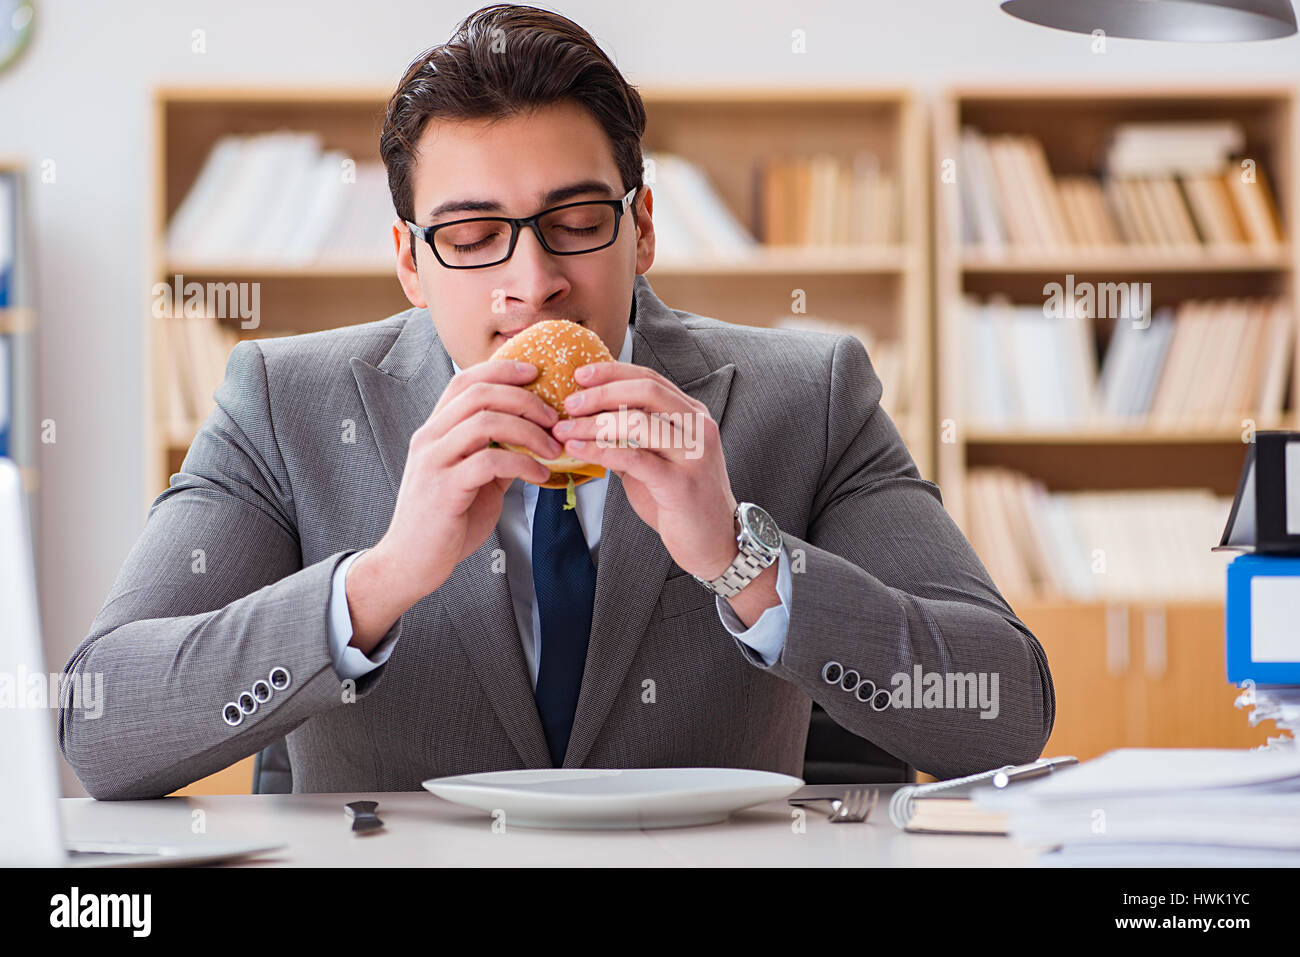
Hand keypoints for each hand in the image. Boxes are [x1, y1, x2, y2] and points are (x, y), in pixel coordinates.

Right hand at [347, 359, 560, 647]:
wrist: (411, 563)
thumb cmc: (445, 521)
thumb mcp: (473, 480)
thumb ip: (495, 455)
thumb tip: (532, 440)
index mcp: (435, 431)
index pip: (465, 382)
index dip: (501, 370)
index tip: (536, 372)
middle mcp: (430, 439)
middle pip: (479, 394)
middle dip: (524, 399)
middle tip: (554, 417)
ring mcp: (434, 462)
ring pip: (485, 422)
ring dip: (529, 431)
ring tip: (553, 449)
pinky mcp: (444, 489)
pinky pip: (490, 462)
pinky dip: (523, 464)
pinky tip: (541, 477)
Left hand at [551, 361, 738, 579]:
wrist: (714, 541)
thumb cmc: (681, 500)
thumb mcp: (656, 460)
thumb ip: (631, 439)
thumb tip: (587, 421)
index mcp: (693, 415)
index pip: (650, 379)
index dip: (612, 372)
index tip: (580, 375)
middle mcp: (698, 428)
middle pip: (645, 391)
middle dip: (601, 393)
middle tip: (569, 404)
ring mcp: (693, 454)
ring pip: (638, 422)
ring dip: (593, 424)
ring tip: (565, 431)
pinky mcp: (680, 483)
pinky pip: (633, 458)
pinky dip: (600, 450)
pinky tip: (578, 450)